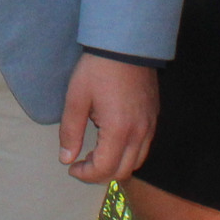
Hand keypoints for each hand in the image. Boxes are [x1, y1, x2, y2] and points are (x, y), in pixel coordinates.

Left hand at [58, 53, 157, 183]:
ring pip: (136, 162)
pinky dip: (128, 154)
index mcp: (119, 131)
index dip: (85, 174)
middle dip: (99, 174)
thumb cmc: (98, 69)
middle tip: (81, 163)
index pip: (104, 169)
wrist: (125, 44)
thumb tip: (66, 158)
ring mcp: (150, 126)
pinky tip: (112, 142)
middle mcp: (139, 133)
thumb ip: (70, 132)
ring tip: (96, 154)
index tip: (71, 167)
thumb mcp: (77, 99)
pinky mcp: (153, 118)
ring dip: (115, 166)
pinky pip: (144, 148)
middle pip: (122, 172)